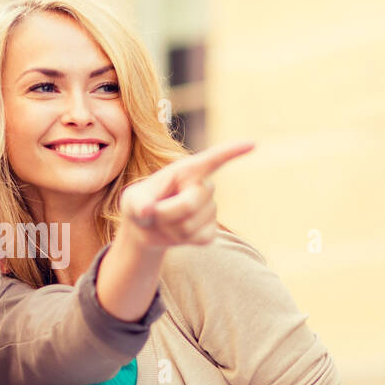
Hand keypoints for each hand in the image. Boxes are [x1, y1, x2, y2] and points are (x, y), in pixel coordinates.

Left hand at [119, 140, 254, 249]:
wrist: (147, 228)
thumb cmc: (139, 206)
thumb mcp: (131, 200)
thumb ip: (136, 203)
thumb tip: (145, 210)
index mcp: (186, 171)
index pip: (212, 160)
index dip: (232, 152)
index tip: (253, 144)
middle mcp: (202, 186)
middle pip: (190, 204)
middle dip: (165, 213)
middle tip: (153, 213)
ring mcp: (210, 209)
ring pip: (190, 226)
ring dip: (170, 229)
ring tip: (164, 222)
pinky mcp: (211, 230)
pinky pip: (199, 238)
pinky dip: (182, 241)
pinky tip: (176, 233)